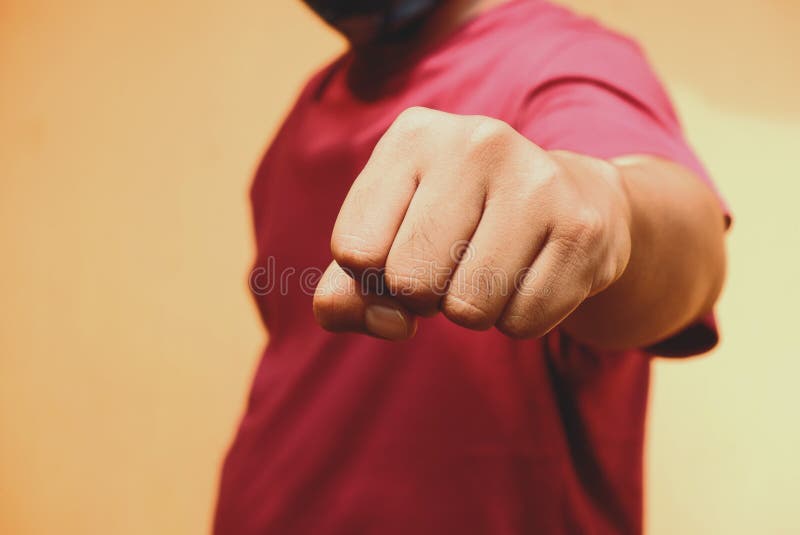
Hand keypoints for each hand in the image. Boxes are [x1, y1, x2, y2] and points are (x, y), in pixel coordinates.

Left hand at [313, 106, 632, 340]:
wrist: (571, 197)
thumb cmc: (460, 223)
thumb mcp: (391, 239)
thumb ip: (348, 290)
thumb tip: (369, 318)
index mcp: (412, 136)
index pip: (355, 250)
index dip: (372, 277)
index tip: (402, 253)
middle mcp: (475, 142)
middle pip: (410, 281)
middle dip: (424, 296)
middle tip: (453, 264)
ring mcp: (535, 180)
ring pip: (469, 309)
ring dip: (474, 311)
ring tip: (493, 267)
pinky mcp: (581, 227)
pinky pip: (523, 322)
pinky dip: (519, 319)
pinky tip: (532, 274)